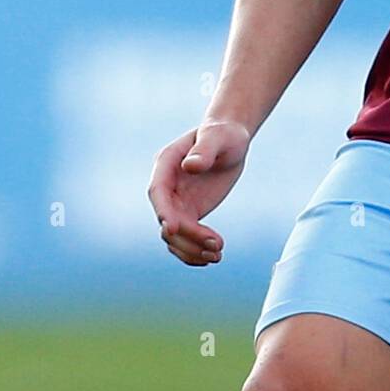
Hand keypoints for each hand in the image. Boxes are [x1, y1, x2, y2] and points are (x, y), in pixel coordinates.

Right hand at [147, 120, 249, 266]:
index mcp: (166, 164)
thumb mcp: (217, 137)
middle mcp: (167, 186)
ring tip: (218, 255)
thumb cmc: (223, 133)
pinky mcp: (189, 212)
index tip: (173, 228)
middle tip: (216, 245)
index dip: (163, 211)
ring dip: (192, 249)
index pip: (158, 192)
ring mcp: (176, 202)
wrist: (231, 140)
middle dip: (188, 236)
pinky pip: (185, 238)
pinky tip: (213, 257)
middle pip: (167, 219)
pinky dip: (195, 251)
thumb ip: (204, 150)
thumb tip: (191, 166)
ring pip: (174, 235)